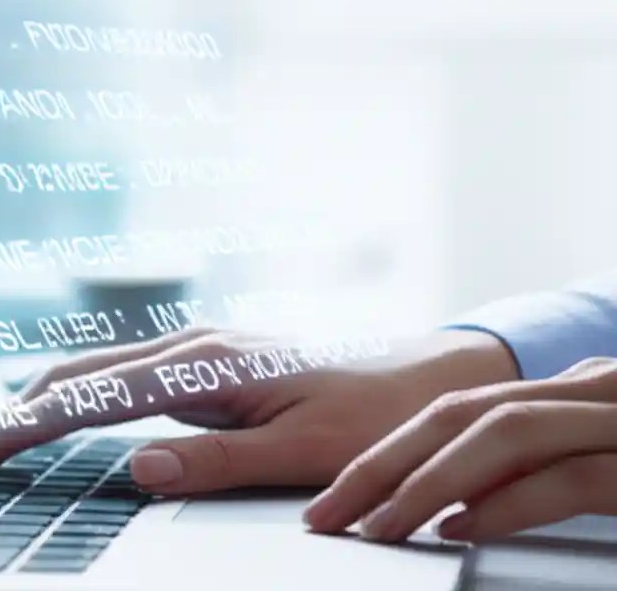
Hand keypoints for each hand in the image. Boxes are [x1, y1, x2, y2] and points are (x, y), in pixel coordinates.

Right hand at [0, 328, 518, 496]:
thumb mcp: (303, 452)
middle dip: (5, 418)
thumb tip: (132, 467)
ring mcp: (195, 351)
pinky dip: (72, 400)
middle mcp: (190, 347)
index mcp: (204, 365)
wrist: (426, 377)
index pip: (83, 400)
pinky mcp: (205, 365)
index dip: (13, 433)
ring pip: (91, 373)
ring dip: (33, 406)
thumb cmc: (373, 417)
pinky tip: (56, 417)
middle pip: (71, 377)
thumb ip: (216, 461)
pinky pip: (120, 379)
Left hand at [304, 357, 616, 542]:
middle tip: (325, 514)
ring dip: (429, 481)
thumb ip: (531, 465)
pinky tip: (461, 530)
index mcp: (570, 387)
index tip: (330, 499)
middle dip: (381, 465)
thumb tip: (455, 501)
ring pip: (503, 432)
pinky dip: (507, 503)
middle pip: (459, 414)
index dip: (384, 453)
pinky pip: (569, 479)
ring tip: (377, 526)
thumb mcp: (595, 452)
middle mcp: (590, 389)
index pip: (453, 411)